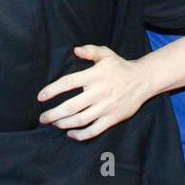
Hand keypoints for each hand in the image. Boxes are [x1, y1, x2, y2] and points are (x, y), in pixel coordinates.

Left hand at [36, 45, 151, 140]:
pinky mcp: (113, 118)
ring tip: (54, 124)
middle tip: (42, 118)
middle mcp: (99, 92)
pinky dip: (80, 134)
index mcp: (94, 75)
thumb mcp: (106, 54)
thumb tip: (75, 50)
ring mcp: (106, 107)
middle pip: (71, 106)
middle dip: (53, 114)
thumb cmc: (120, 67)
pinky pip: (94, 130)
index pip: (68, 83)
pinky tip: (71, 134)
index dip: (53, 90)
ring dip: (64, 124)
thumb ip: (90, 50)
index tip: (41, 97)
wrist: (143, 80)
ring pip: (80, 120)